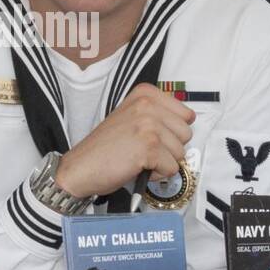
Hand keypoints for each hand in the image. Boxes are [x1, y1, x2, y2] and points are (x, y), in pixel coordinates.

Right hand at [54, 83, 194, 199]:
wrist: (81, 167)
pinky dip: (157, 175)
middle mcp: (147, 105)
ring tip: (139, 158)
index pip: (186, 114)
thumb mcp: (131, 117)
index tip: (152, 136)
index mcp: (145, 94)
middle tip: (144, 150)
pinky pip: (172, 168)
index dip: (172, 132)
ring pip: (180, 152)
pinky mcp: (149, 147)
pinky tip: (138, 168)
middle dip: (169, 148)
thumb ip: (158, 114)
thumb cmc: (105, 148)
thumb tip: (188, 123)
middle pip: (186, 134)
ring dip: (162, 162)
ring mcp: (149, 125)